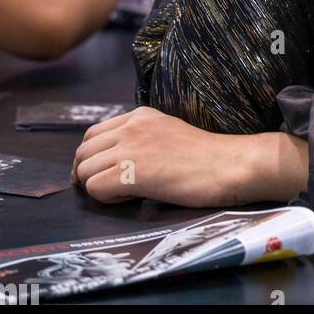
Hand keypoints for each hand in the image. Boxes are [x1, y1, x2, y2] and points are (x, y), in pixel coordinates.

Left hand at [71, 106, 308, 205]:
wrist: (229, 164)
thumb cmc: (208, 156)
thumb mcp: (169, 132)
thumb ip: (143, 137)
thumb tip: (117, 158)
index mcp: (140, 115)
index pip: (94, 133)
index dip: (91, 157)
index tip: (100, 173)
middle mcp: (131, 127)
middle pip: (83, 151)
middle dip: (86, 172)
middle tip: (103, 189)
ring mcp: (131, 148)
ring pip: (85, 170)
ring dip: (96, 186)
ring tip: (123, 194)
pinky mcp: (133, 173)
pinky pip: (95, 188)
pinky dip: (106, 199)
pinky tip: (130, 199)